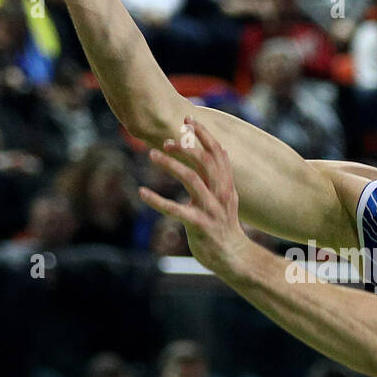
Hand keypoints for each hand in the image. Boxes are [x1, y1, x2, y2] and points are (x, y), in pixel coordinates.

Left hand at [140, 118, 251, 277]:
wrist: (233, 257)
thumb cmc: (224, 226)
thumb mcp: (226, 198)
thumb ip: (219, 177)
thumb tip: (218, 151)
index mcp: (226, 185)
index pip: (218, 153)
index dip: (204, 134)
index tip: (189, 120)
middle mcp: (221, 194)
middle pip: (206, 161)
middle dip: (187, 146)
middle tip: (167, 140)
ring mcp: (211, 209)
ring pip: (192, 179)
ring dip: (171, 164)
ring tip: (152, 154)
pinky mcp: (199, 225)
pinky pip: (176, 209)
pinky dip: (157, 200)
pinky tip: (142, 192)